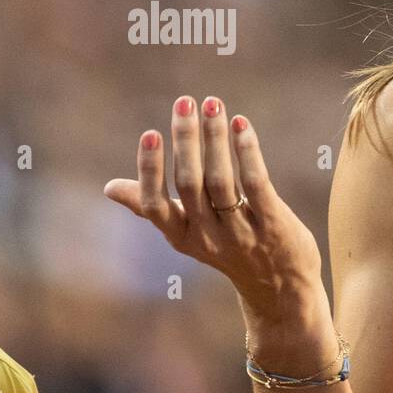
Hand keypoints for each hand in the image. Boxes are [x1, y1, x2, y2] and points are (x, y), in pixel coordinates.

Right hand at [103, 96, 324, 318]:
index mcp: (183, 237)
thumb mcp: (189, 236)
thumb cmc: (231, 252)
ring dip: (216, 139)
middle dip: (186, 140)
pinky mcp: (274, 225)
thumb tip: (110, 188)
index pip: (156, 205)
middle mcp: (209, 236)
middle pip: (191, 183)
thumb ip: (154, 209)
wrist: (283, 291)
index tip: (149, 133)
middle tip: (184, 102)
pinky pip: (257, 184)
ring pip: (223, 180)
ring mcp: (242, 232)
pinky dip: (248, 152)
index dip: (150, 170)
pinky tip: (241, 125)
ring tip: (213, 104)